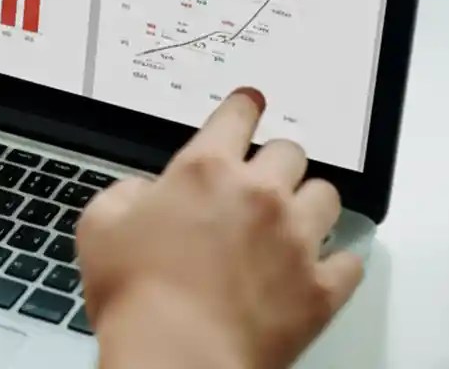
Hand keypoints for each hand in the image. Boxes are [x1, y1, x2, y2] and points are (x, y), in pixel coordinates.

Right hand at [77, 87, 363, 368]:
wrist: (174, 359)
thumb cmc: (136, 298)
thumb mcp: (99, 227)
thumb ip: (126, 194)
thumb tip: (144, 193)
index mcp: (204, 171)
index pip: (237, 116)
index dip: (244, 107)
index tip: (251, 105)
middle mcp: (258, 195)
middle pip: (290, 152)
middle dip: (275, 163)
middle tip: (260, 182)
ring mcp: (295, 241)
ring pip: (326, 196)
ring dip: (308, 203)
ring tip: (292, 221)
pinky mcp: (319, 288)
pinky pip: (349, 261)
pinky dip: (336, 262)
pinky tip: (318, 267)